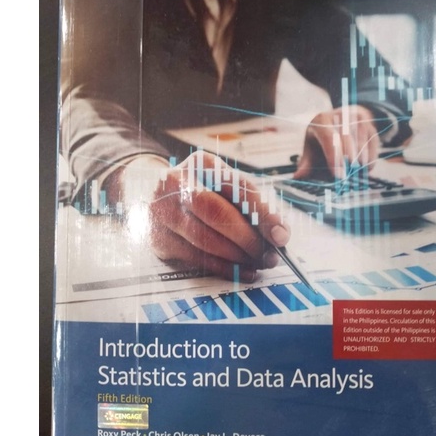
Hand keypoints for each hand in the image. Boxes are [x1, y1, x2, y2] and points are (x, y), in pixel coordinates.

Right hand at [112, 152, 290, 281]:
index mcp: (201, 164)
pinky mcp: (157, 237)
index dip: (262, 214)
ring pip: (205, 239)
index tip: (281, 234)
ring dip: (238, 256)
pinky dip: (223, 268)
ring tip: (259, 262)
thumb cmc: (203, 190)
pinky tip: (243, 271)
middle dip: (249, 239)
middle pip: (217, 213)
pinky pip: (195, 258)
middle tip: (270, 255)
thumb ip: (254, 205)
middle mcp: (176, 183)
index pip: (237, 187)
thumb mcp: (227, 186)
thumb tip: (279, 234)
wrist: (154, 194)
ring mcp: (162, 211)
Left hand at [294, 105, 379, 179]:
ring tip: (356, 175)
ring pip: (362, 144)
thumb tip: (298, 176)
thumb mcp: (312, 146)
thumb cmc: (323, 137)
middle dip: (348, 163)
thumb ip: (306, 162)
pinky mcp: (371, 125)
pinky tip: (365, 168)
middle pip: (347, 141)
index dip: (334, 158)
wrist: (342, 118)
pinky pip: (373, 146)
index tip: (338, 175)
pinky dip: (370, 159)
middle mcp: (340, 115)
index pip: (329, 139)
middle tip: (347, 179)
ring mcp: (357, 118)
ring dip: (361, 163)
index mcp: (322, 120)